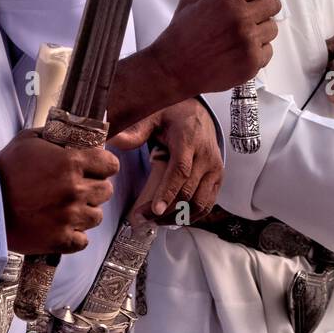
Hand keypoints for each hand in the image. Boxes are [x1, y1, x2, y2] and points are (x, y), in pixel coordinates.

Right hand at [0, 129, 118, 255]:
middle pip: (106, 191)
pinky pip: (83, 241)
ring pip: (96, 217)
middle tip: (78, 188)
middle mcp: (75, 190)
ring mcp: (69, 217)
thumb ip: (56, 135)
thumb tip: (74, 134)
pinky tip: (63, 227)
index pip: (111, 164)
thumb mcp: (29, 139)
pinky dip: (75, 235)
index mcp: (71, 163)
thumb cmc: (4, 171)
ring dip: (85, 212)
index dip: (104, 165)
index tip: (96, 168)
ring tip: (67, 208)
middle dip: (95, 188)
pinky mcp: (60, 239)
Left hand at [112, 98, 223, 218]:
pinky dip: (192, 215)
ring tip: (156, 220)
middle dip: (165, 210)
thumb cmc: (174, 114)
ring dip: (177, 216)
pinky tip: (174, 217)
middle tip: (143, 217)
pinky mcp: (217, 177)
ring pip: (199, 202)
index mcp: (189, 140)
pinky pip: (207, 203)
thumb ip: (136, 130)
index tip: (154, 210)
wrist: (198, 112)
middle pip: (188, 191)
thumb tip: (116, 140)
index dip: (168, 192)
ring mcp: (214, 168)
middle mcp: (206, 156)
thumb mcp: (153, 115)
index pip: (180, 170)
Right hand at [154, 0, 280, 95]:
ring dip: (259, 28)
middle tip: (245, 10)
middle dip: (261, 3)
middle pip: (274, 2)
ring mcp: (249, 43)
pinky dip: (257, 49)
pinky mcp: (253, 63)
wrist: (174, 70)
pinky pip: (269, 49)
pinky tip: (238, 49)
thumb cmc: (181, 34)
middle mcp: (242, 20)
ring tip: (238, 33)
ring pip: (272, 27)